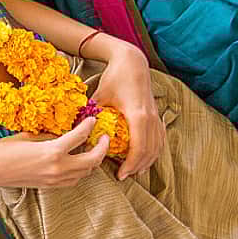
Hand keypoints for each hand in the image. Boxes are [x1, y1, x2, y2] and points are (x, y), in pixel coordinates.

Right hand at [0, 119, 107, 187]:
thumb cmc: (2, 151)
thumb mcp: (27, 137)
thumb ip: (48, 136)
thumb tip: (60, 134)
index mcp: (52, 151)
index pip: (80, 136)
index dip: (89, 126)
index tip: (93, 119)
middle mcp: (58, 167)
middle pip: (92, 159)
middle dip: (102, 147)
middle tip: (103, 137)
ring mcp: (55, 179)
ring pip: (86, 172)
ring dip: (92, 160)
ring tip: (91, 149)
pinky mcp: (50, 186)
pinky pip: (74, 179)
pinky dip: (81, 171)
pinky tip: (77, 162)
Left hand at [91, 42, 163, 179]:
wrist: (133, 62)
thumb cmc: (115, 77)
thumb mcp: (100, 95)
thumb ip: (91, 114)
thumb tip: (77, 130)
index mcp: (138, 116)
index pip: (139, 148)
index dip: (130, 164)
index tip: (120, 174)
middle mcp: (151, 118)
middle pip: (150, 151)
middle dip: (138, 166)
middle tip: (123, 176)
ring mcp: (156, 116)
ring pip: (157, 146)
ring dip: (147, 161)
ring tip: (134, 171)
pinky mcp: (157, 114)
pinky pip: (160, 138)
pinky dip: (154, 150)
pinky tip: (145, 157)